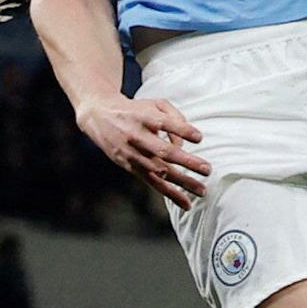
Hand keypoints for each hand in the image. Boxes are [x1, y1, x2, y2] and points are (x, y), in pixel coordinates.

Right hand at [77, 93, 213, 206]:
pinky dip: (170, 194)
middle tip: (207, 169)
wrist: (99, 117)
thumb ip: (175, 118)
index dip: (183, 131)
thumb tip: (184, 143)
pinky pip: (153, 183)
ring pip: (160, 172)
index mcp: (144, 117)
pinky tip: (186, 203)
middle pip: (164, 152)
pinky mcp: (131, 167)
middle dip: (187, 162)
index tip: (199, 138)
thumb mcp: (154, 104)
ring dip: (182, 182)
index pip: (165, 124)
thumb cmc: (135, 110)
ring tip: (202, 190)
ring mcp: (133, 155)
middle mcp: (137, 137)